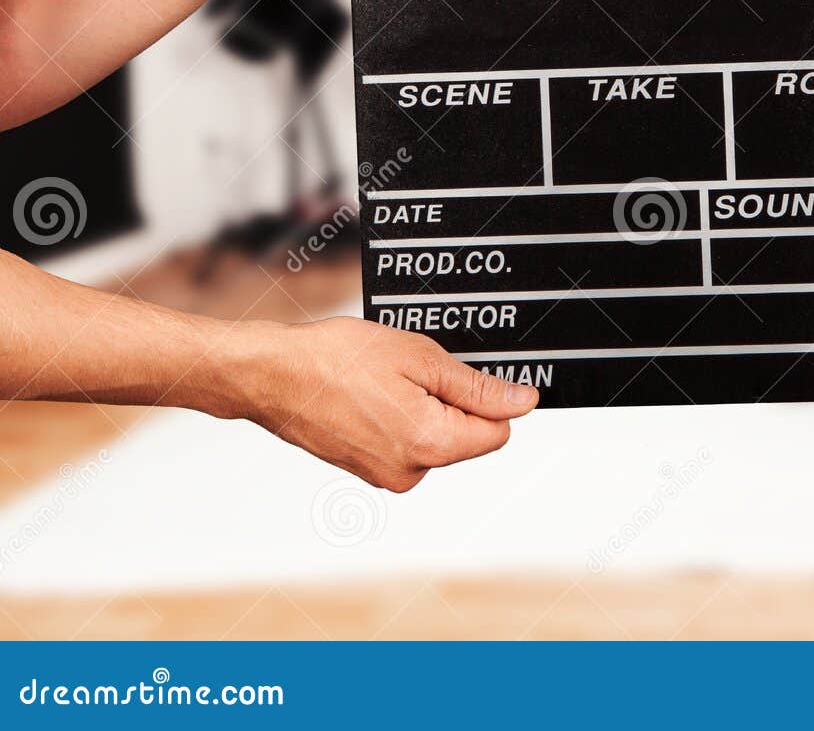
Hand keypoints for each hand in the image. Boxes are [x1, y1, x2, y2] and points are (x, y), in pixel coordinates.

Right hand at [227, 316, 537, 491]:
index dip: (493, 397)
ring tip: (385, 379)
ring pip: (436, 437)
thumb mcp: (420, 357)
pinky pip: (406, 441)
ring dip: (425, 407)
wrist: (271, 375)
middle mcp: (410, 471)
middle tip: (413, 369)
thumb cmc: (335, 359)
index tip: (470, 372)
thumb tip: (523, 402)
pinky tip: (373, 393)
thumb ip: (477, 387)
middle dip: (453, 400)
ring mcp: (385, 475)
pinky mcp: (368, 469)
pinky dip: (400, 416)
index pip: (498, 432)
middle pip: (467, 437)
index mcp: (430, 445)